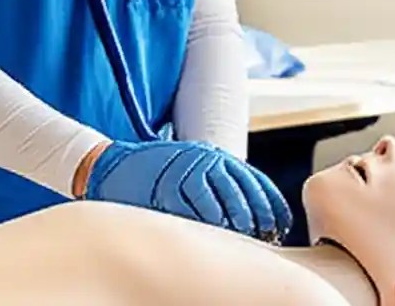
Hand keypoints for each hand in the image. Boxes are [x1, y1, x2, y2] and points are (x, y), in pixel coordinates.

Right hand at [84, 140, 292, 241]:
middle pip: (242, 192)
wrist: (115, 166)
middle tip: (266, 236)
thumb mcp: (196, 165)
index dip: (271, 205)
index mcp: (215, 154)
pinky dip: (210, 224)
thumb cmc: (158, 170)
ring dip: (237, 223)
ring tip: (246, 239)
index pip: (254, 180)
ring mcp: (185, 172)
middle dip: (257, 218)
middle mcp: (204, 159)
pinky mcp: (168, 188)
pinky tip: (219, 236)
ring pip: (221, 203)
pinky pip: (195, 210)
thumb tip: (257, 214)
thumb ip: (222, 182)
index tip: (279, 225)